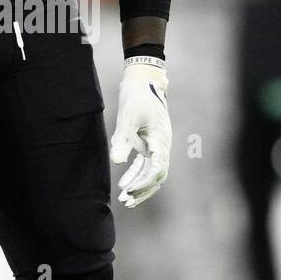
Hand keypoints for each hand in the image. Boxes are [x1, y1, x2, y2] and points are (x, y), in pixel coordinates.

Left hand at [109, 61, 170, 207]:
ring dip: (140, 185)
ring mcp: (159, 144)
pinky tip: (124, 181)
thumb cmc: (136, 96)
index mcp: (161, 139)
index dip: (144, 183)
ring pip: (153, 172)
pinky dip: (137, 174)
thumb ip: (122, 139)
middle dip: (142, 189)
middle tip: (126, 201)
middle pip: (157, 175)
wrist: (143, 79)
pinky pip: (147, 164)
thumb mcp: (127, 117)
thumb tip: (117, 161)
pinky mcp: (152, 142)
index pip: (157, 169)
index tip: (129, 191)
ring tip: (125, 197)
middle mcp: (163, 144)